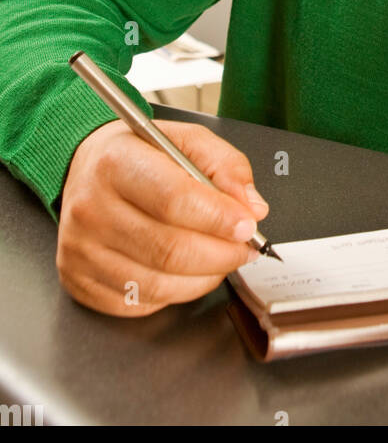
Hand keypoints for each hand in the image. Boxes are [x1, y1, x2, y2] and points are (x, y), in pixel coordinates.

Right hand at [56, 119, 269, 316]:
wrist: (85, 170)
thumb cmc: (140, 155)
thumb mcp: (187, 140)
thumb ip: (226, 166)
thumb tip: (252, 206)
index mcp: (116, 163)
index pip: (174, 200)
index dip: (219, 218)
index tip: (248, 225)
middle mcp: (91, 209)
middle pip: (169, 250)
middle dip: (222, 254)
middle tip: (246, 247)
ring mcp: (82, 251)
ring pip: (159, 284)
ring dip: (206, 277)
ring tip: (223, 258)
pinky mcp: (81, 282)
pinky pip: (143, 303)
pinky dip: (178, 293)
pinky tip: (190, 272)